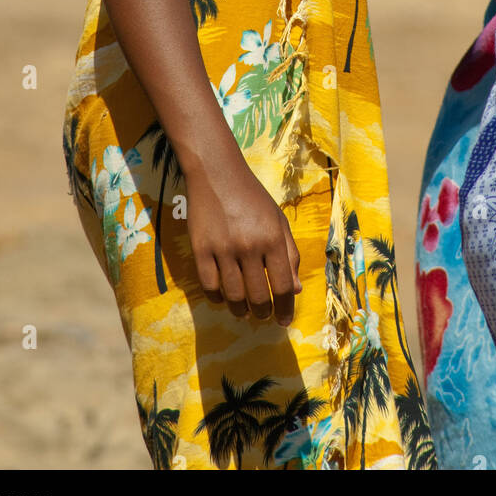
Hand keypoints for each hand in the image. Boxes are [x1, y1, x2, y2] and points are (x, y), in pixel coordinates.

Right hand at [182, 149, 301, 325]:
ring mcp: (223, 249)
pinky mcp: (200, 249)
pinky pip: (209, 287)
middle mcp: (249, 246)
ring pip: (233, 296)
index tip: (284, 321)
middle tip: (263, 315)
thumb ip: (289, 254)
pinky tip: (223, 297)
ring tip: (245, 312)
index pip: (283, 286)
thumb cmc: (252, 198)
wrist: (217, 174)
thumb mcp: (278, 221)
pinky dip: (217, 299)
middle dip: (263, 313)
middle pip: (258, 296)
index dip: (285, 308)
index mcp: (273, 238)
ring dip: (241, 311)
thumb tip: (295, 290)